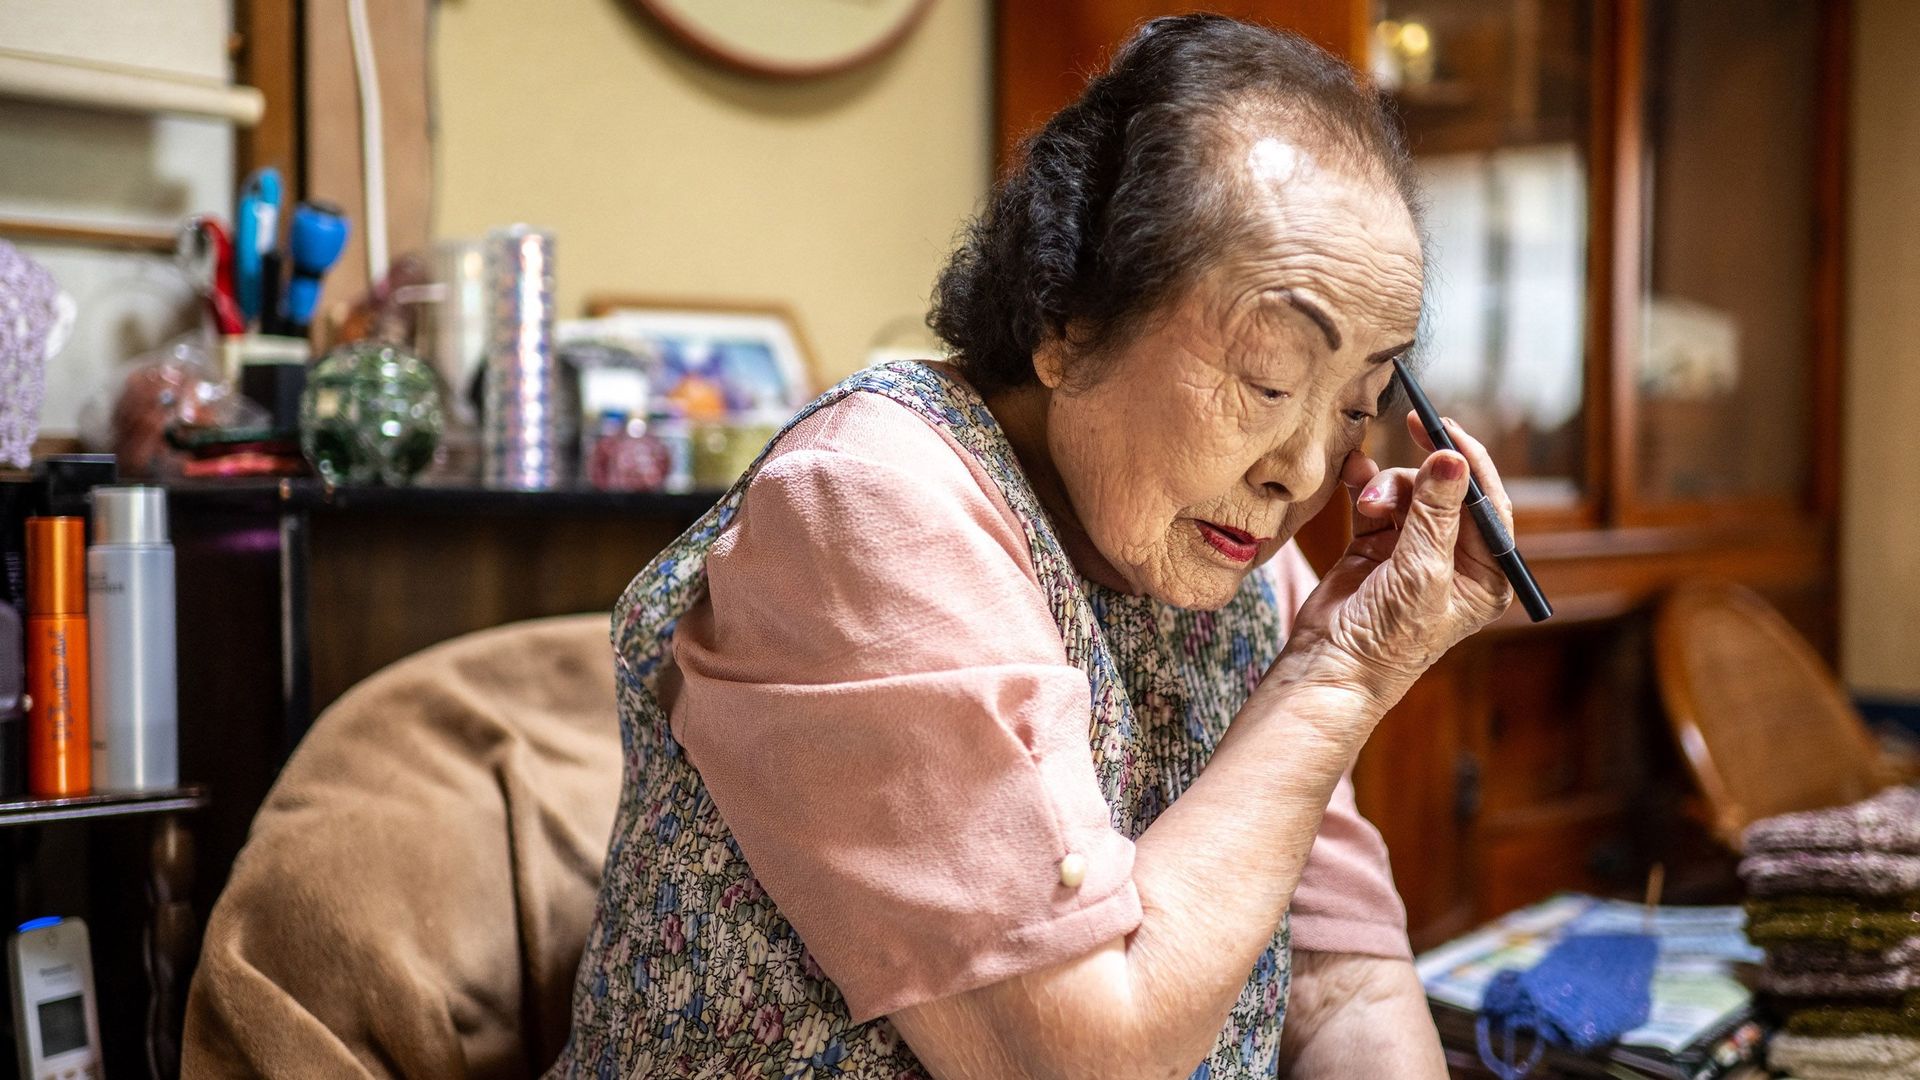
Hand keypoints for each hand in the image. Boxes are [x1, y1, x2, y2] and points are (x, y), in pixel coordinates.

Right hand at [1277, 411, 1513, 716]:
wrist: (1331, 667)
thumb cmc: (1389, 638)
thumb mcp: (1421, 572)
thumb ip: (1435, 513)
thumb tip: (1452, 458)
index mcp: (1484, 573)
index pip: (1488, 504)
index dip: (1470, 461)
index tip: (1446, 429)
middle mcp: (1454, 559)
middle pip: (1447, 490)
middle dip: (1424, 472)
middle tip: (1414, 426)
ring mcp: (1413, 550)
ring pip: (1410, 491)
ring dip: (1389, 488)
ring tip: (1369, 506)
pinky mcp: (1376, 546)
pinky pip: (1377, 500)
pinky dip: (1366, 484)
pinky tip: (1354, 473)